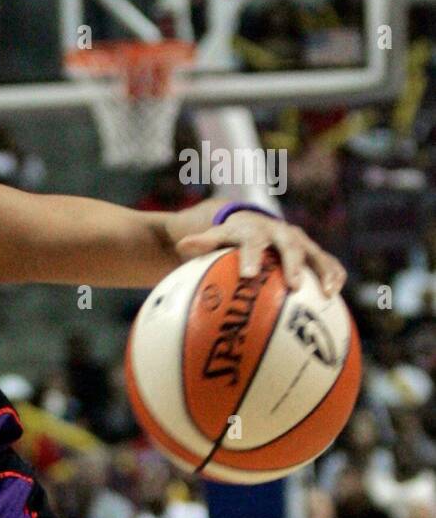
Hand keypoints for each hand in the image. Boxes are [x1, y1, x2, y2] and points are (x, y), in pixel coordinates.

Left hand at [175, 210, 345, 295]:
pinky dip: (334, 276)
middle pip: (289, 246)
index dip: (251, 256)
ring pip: (315, 254)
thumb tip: (183, 245)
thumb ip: (203, 242)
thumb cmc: (230, 238)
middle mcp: (280, 233)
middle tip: (293, 285)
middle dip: (292, 265)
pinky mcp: (313, 252)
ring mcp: (300, 242)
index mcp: (254, 230)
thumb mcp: (215, 238)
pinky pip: (328, 263)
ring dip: (323, 272)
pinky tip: (335, 296)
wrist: (251, 222)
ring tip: (327, 293)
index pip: (251, 242)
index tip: (248, 274)